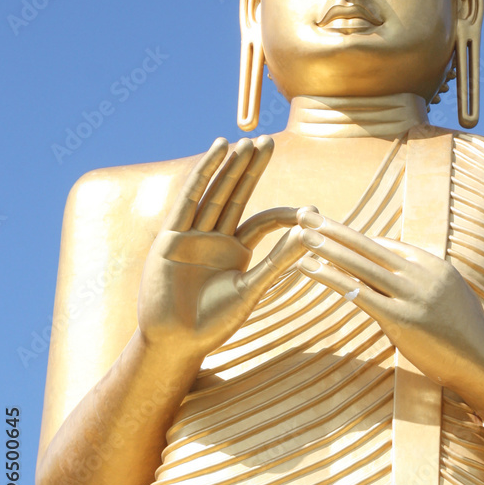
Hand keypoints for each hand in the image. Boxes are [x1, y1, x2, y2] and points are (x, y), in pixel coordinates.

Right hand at [138, 137, 304, 362]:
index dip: (285, 213)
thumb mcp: (251, 289)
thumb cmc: (214, 324)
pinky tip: (217, 151)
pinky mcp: (171, 236)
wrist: (176, 343)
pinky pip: (190, 199)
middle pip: (236, 195)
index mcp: (235, 252)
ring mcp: (192, 235)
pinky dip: (203, 174)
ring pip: (214, 193)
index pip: (263, 221)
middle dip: (250, 169)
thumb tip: (311, 234)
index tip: (312, 211)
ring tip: (245, 141)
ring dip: (229, 166)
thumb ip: (278, 262)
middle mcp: (214, 238)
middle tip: (267, 141)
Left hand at [295, 209, 483, 429]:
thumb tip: (395, 271)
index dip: (353, 238)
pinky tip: (310, 268)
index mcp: (431, 265)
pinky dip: (331, 277)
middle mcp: (420, 274)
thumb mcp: (447, 295)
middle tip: (305, 213)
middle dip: (334, 229)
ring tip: (300, 234)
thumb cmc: (464, 333)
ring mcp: (411, 295)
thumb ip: (421, 280)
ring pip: (360, 265)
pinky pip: (359, 293)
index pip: (385, 245)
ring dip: (327, 248)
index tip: (328, 227)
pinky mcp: (401, 319)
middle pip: (368, 246)